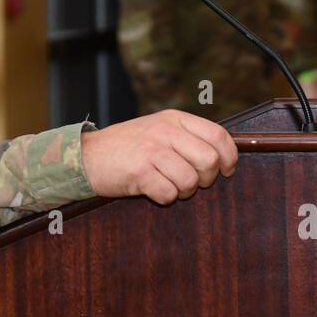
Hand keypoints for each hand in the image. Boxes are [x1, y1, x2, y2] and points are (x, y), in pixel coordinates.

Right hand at [80, 110, 238, 205]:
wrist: (86, 156)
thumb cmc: (127, 146)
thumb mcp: (158, 129)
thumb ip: (187, 136)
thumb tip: (223, 154)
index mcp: (174, 118)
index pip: (218, 136)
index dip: (229, 157)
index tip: (227, 170)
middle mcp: (165, 131)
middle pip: (209, 161)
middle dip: (206, 179)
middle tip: (193, 182)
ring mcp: (151, 150)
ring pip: (190, 181)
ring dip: (183, 191)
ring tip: (168, 185)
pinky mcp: (139, 172)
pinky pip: (168, 194)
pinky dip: (164, 198)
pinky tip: (152, 189)